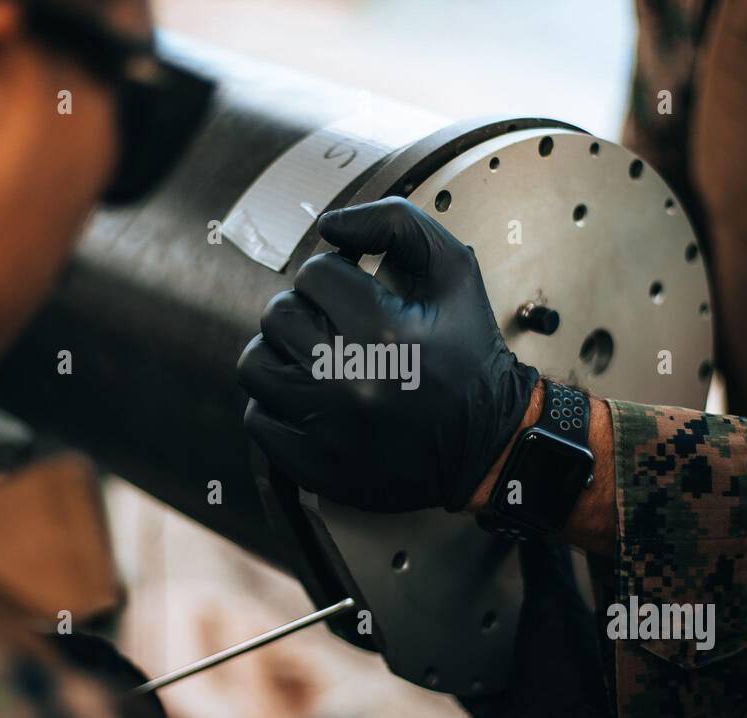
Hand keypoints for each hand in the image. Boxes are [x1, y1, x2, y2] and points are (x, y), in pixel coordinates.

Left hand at [237, 197, 537, 512]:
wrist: (490, 443)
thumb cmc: (470, 355)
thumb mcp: (455, 272)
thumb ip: (397, 224)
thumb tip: (330, 225)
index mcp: (382, 330)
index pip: (314, 274)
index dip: (336, 275)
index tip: (359, 293)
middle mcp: (348, 381)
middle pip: (278, 315)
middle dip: (306, 311)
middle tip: (339, 326)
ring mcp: (326, 428)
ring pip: (256, 364)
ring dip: (282, 353)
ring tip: (318, 358)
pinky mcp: (314, 464)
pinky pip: (257, 418)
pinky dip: (276, 404)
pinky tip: (312, 398)